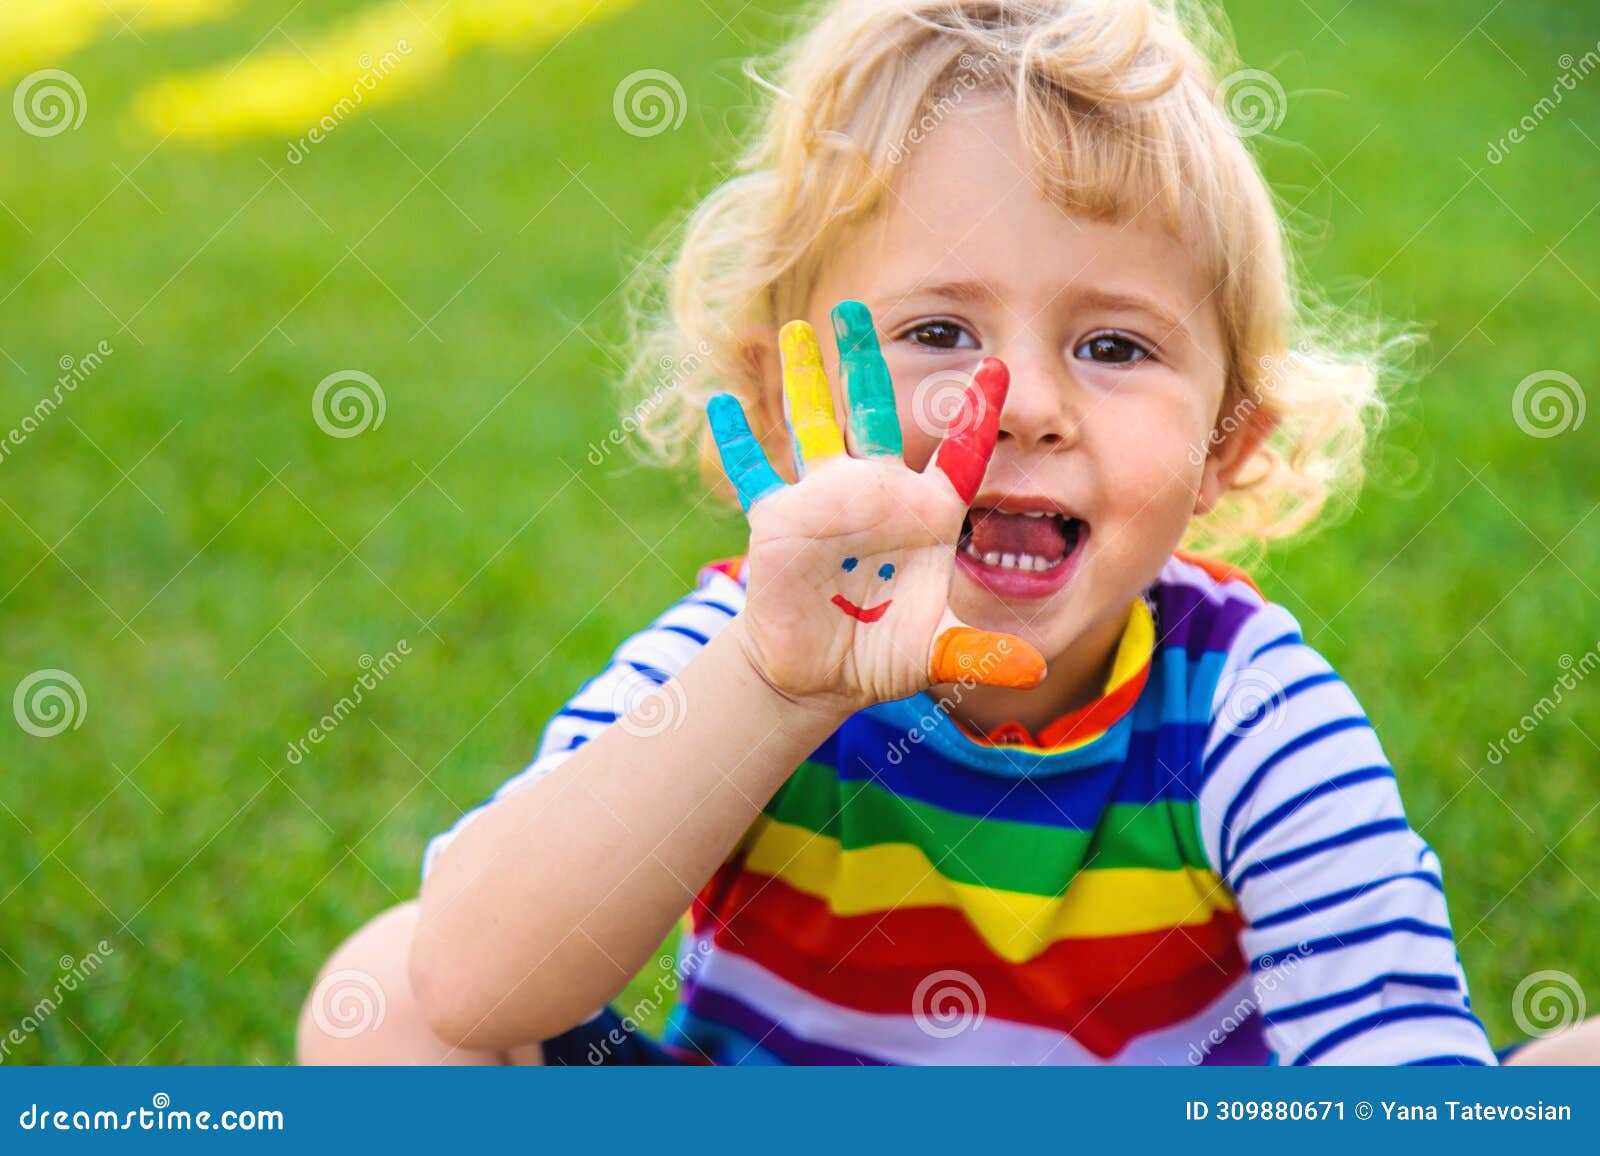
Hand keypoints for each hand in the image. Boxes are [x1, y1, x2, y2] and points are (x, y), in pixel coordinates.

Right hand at [708, 300, 1046, 711]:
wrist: (824, 671)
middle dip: (865, 361)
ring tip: (792, 331)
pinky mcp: (779, 523)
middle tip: (859, 311)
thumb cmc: (886, 651)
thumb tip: (1033, 672)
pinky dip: (738, 443)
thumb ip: (983, 656)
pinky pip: (755, 475)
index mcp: (927, 513)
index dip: (976, 413)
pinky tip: (720, 405)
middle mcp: (876, 493)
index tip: (996, 366)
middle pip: (873, 413)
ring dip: (801, 380)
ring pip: (812, 426)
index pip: (957, 453)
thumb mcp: (940, 656)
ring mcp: (825, 502)